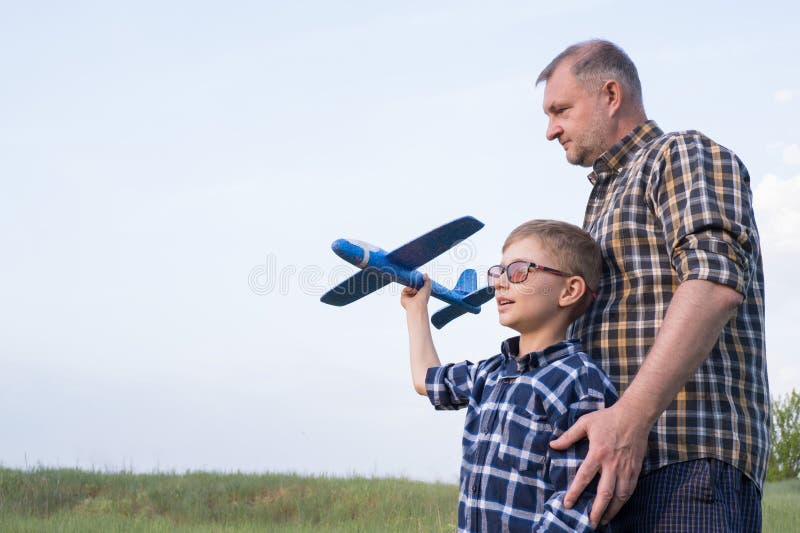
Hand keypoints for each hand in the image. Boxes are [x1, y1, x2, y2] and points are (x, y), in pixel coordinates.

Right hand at [400, 275, 431, 312]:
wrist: (417, 305)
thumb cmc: (424, 298)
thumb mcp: (428, 287)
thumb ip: (427, 280)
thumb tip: (425, 273)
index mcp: (421, 294)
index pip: (419, 286)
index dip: (419, 282)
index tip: (418, 278)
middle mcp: (415, 296)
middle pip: (412, 286)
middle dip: (413, 283)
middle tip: (414, 280)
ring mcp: (409, 296)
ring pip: (408, 287)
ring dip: (411, 287)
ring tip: (414, 289)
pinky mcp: (403, 297)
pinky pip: (403, 290)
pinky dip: (407, 289)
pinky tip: (410, 290)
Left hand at [549, 401, 649, 528]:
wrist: (635, 415)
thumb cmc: (608, 418)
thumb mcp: (585, 422)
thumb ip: (569, 435)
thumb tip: (553, 445)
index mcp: (597, 453)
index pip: (584, 477)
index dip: (575, 492)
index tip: (568, 504)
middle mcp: (612, 464)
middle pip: (605, 493)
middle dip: (597, 511)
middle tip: (590, 523)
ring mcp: (626, 468)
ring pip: (620, 496)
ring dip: (612, 511)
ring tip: (603, 520)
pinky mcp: (636, 469)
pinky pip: (630, 490)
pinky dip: (623, 502)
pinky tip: (617, 507)